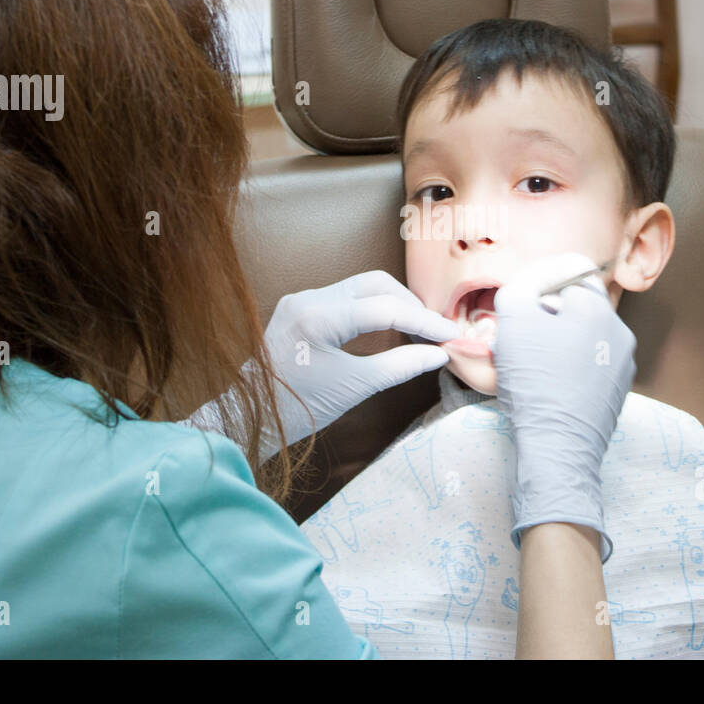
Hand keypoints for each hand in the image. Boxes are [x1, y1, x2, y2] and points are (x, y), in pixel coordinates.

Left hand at [188, 271, 459, 462]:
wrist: (251, 418)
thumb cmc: (299, 409)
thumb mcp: (355, 388)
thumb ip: (401, 366)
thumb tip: (439, 354)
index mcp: (319, 317)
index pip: (386, 309)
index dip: (425, 322)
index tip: (452, 336)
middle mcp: (309, 298)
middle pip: (377, 285)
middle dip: (411, 306)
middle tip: (436, 333)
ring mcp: (303, 299)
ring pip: (363, 287)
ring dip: (394, 304)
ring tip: (419, 331)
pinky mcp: (302, 307)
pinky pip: (347, 297)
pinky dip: (374, 308)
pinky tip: (391, 327)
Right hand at [493, 252, 635, 563]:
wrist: (558, 446)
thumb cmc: (534, 379)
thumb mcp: (513, 318)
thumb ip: (524, 283)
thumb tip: (540, 275)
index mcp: (599, 308)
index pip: (568, 275)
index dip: (541, 289)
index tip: (524, 311)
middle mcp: (620, 330)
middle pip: (580, 307)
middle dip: (554, 316)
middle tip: (527, 338)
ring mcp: (624, 364)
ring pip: (588, 336)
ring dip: (564, 341)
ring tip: (538, 364)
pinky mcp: (618, 391)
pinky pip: (594, 365)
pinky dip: (574, 367)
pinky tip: (555, 385)